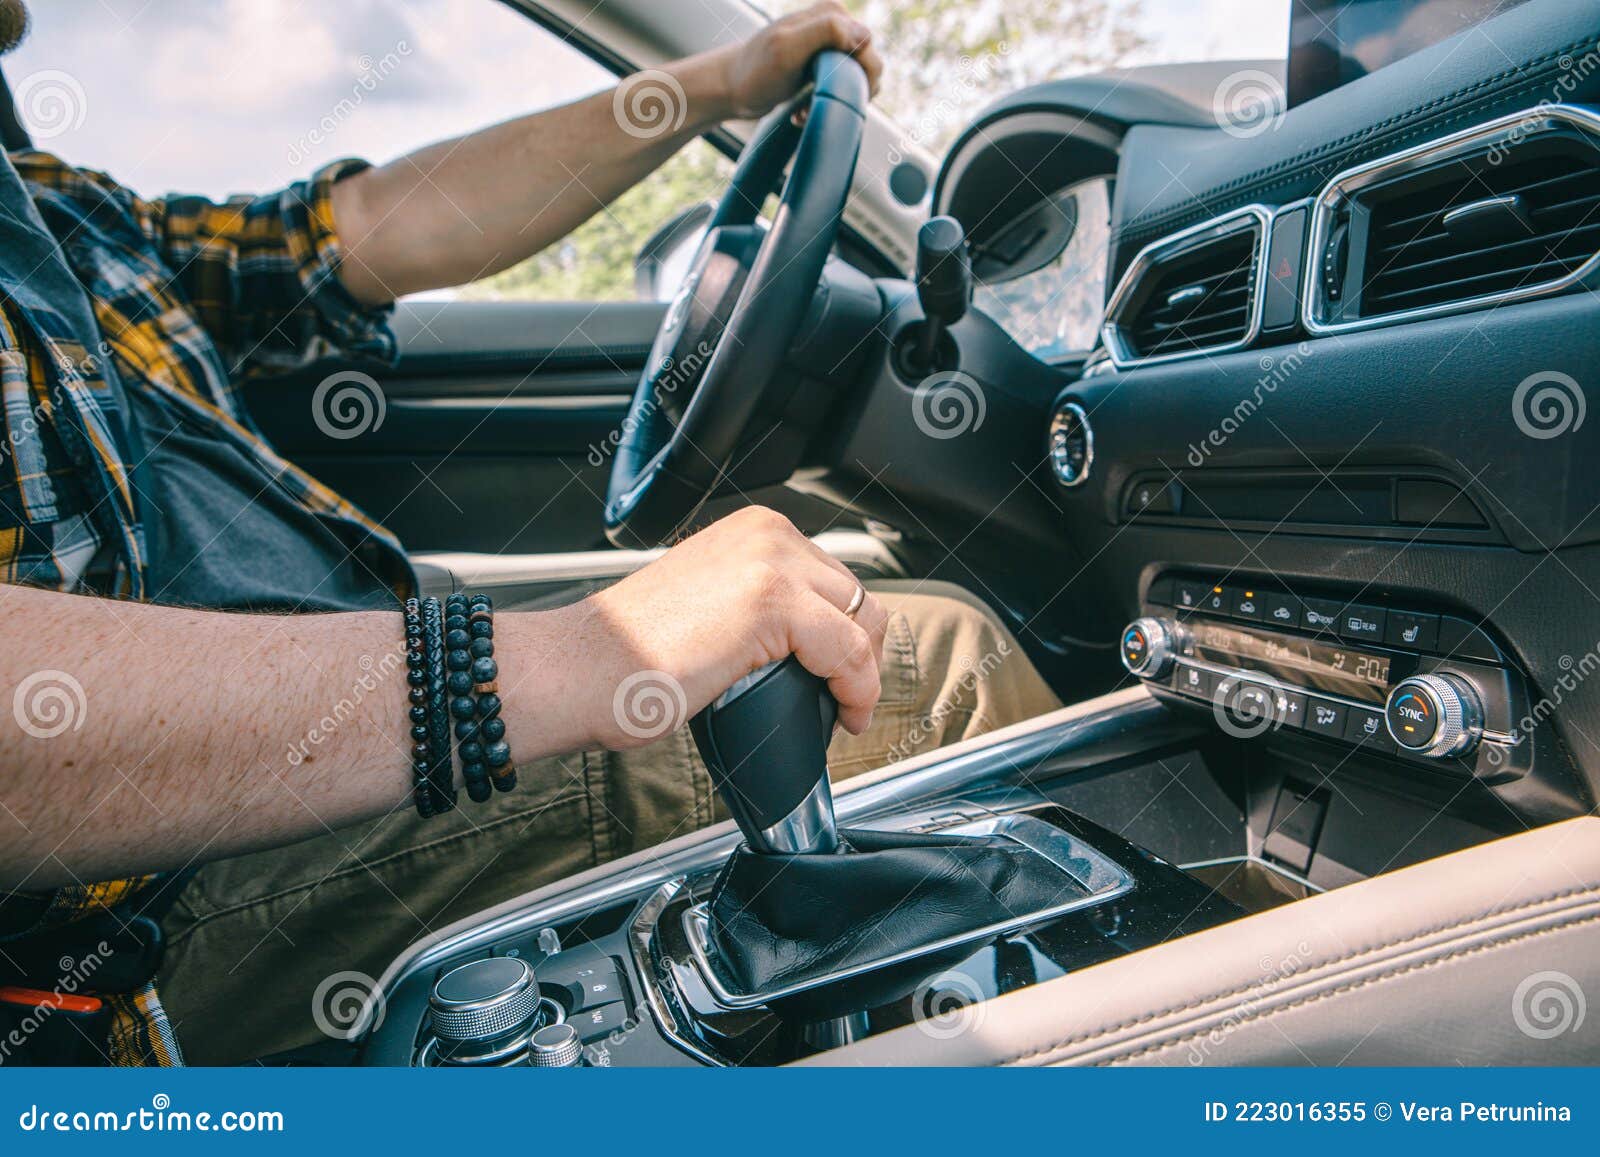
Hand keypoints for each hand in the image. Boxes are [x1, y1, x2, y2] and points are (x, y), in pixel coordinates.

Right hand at [545, 507, 887, 749]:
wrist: (574, 669)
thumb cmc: (623, 657)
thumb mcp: (709, 611)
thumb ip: (755, 610)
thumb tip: (806, 650)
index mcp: (752, 530)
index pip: (834, 579)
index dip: (850, 634)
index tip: (844, 677)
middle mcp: (766, 533)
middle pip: (856, 595)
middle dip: (863, 653)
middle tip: (847, 700)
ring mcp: (771, 562)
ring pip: (863, 621)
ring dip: (864, 674)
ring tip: (845, 712)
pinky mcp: (772, 601)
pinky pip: (849, 653)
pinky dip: (858, 691)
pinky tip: (843, 716)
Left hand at [714, 2, 883, 118]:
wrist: (730, 89)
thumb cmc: (754, 71)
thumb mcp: (788, 48)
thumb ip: (825, 32)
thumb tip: (864, 37)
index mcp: (832, 14)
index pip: (867, 46)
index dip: (856, 76)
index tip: (829, 93)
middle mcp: (835, 26)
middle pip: (866, 66)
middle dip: (845, 92)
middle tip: (814, 104)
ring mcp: (829, 48)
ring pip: (855, 82)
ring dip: (834, 103)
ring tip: (803, 110)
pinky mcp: (822, 68)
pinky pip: (841, 91)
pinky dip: (824, 106)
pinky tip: (800, 112)